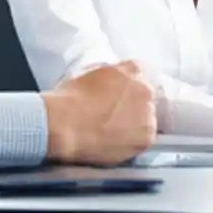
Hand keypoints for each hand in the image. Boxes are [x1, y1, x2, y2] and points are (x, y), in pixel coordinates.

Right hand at [42, 61, 156, 164]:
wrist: (64, 126)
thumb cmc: (68, 99)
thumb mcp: (89, 73)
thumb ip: (109, 75)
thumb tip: (111, 83)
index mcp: (132, 69)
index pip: (139, 74)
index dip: (127, 87)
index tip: (119, 96)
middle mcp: (145, 89)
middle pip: (146, 96)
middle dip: (134, 104)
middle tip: (115, 116)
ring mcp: (148, 113)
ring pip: (147, 118)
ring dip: (136, 123)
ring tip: (114, 132)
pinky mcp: (146, 137)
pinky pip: (145, 138)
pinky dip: (134, 141)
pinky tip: (117, 143)